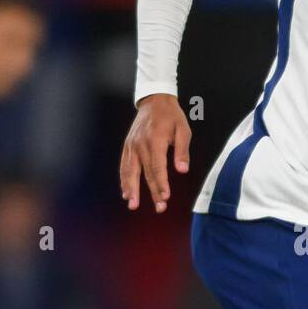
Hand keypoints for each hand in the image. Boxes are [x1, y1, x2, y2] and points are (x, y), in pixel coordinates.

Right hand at [119, 94, 190, 212]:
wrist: (154, 101)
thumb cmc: (171, 116)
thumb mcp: (183, 129)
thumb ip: (182, 150)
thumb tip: (182, 170)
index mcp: (156, 140)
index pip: (158, 166)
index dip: (161, 183)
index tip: (165, 197)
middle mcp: (141, 144)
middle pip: (146, 172)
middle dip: (152, 192)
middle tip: (159, 207)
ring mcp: (132, 145)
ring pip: (130, 171)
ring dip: (132, 189)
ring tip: (133, 204)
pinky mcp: (127, 146)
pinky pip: (124, 165)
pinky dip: (124, 179)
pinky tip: (126, 192)